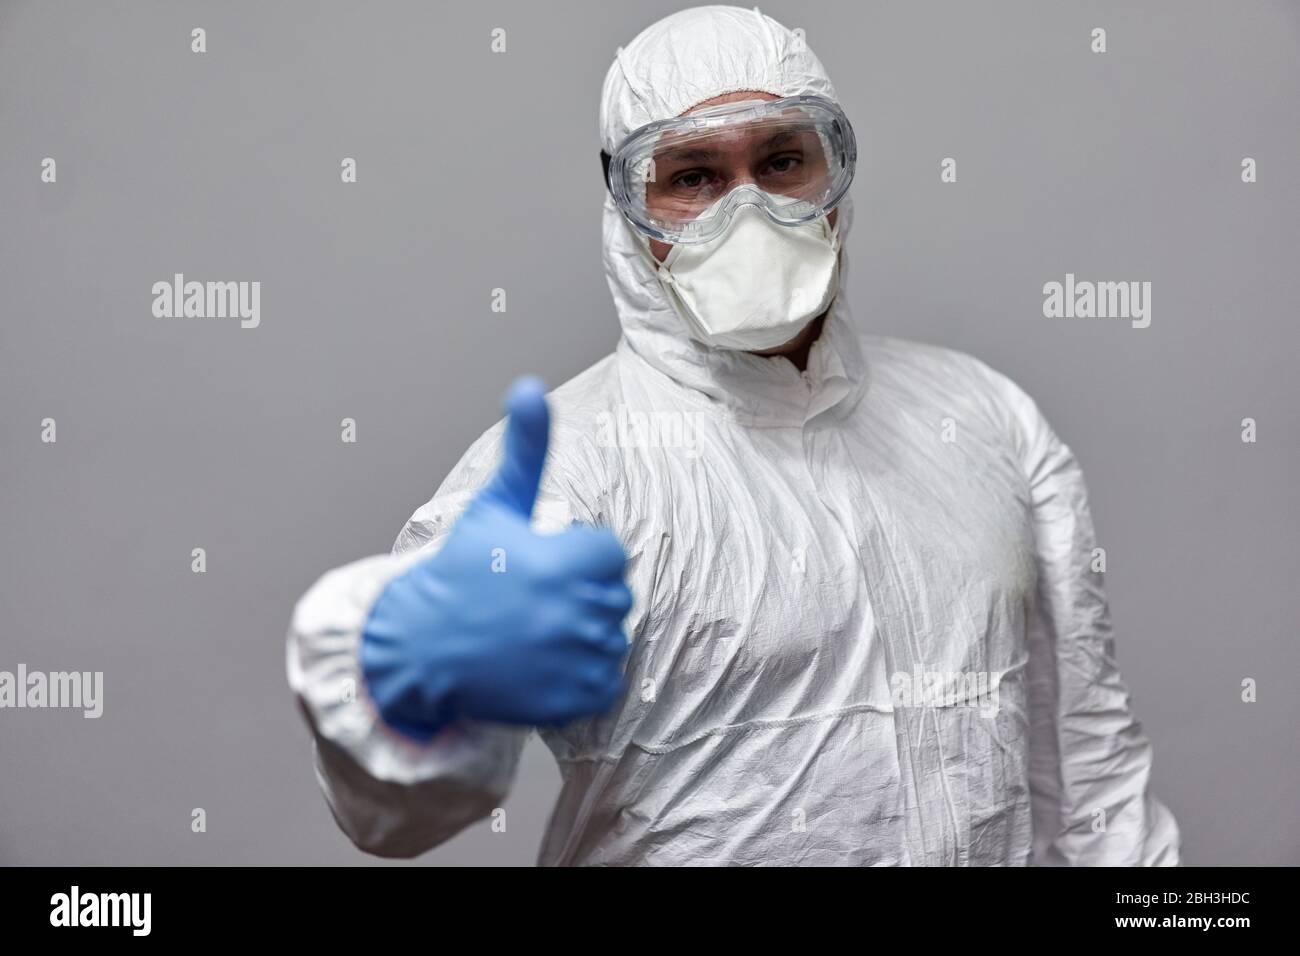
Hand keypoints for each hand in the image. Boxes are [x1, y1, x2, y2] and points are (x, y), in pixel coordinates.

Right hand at [361, 378, 631, 740]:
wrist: (420, 647)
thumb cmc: (460, 572)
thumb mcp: (495, 507)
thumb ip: (526, 449)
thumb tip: (529, 385)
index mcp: (567, 561)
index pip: (611, 555)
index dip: (576, 557)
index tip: (538, 566)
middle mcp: (577, 611)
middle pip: (613, 597)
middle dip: (580, 596)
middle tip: (529, 603)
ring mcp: (575, 659)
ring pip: (610, 638)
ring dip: (581, 637)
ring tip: (531, 633)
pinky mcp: (572, 700)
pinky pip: (604, 682)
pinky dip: (580, 678)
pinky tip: (540, 666)